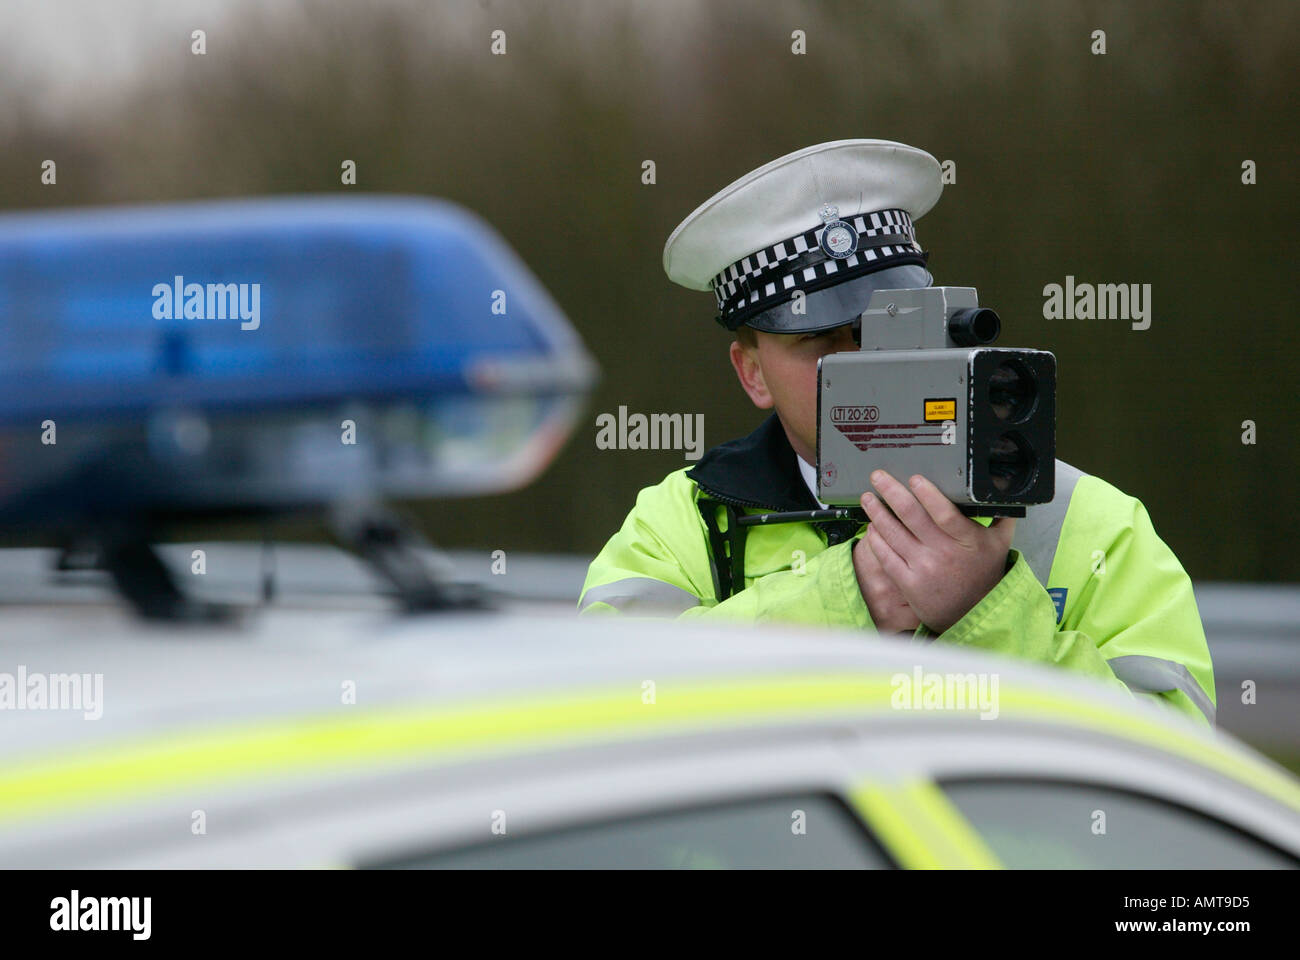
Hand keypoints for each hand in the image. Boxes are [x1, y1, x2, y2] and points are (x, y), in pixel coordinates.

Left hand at [860, 470, 1015, 634]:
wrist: (973, 615)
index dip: (927, 494)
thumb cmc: (984, 576)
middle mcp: (944, 553)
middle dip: (891, 491)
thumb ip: (1001, 516)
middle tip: (878, 476)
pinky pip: (886, 556)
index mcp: (968, 540)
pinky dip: (876, 539)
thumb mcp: (1000, 545)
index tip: (914, 478)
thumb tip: (1001, 489)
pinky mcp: (908, 583)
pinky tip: (871, 527)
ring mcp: (924, 569)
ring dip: (877, 512)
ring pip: (893, 533)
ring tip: (867, 498)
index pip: (944, 513)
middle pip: (911, 516)